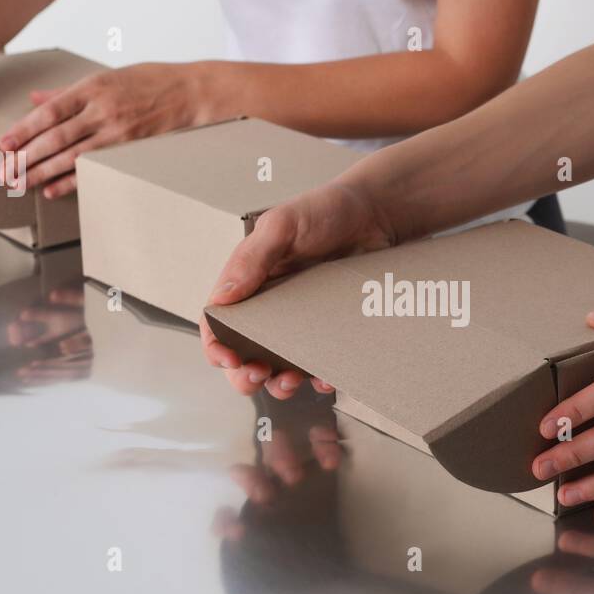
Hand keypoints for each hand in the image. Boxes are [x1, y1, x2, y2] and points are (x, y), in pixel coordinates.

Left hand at [0, 62, 217, 198]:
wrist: (191, 92)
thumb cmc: (150, 81)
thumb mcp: (106, 77)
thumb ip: (69, 93)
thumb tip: (36, 99)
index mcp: (91, 88)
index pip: (49, 112)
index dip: (24, 130)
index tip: (3, 144)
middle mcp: (101, 110)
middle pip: (55, 137)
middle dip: (25, 156)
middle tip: (3, 172)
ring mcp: (117, 132)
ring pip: (70, 156)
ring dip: (41, 172)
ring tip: (19, 184)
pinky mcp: (130, 149)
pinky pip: (94, 168)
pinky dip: (71, 180)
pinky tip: (52, 190)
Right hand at [201, 181, 396, 398]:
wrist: (377, 214)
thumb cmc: (325, 210)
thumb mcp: (282, 225)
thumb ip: (252, 258)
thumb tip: (223, 297)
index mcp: (247, 282)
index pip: (217, 323)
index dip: (216, 346)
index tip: (228, 358)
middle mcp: (268, 307)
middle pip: (243, 354)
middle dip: (245, 374)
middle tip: (259, 374)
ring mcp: (298, 322)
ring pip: (278, 367)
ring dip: (280, 382)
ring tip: (291, 380)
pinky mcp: (326, 331)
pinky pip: (318, 363)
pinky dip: (319, 376)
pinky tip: (326, 375)